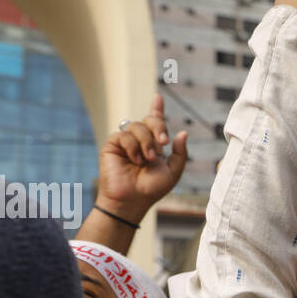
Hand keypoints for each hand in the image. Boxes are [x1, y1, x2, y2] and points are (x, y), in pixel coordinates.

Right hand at [96, 94, 188, 221]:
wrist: (132, 200)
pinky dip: (133, 146)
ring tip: (147, 159)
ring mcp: (126, 142)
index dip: (156, 109)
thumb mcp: (173, 172)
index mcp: (154, 145)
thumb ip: (180, 153)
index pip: (155, 123)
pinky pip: (124, 135)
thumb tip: (183, 133)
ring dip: (146, 142)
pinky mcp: (113, 145)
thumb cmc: (152, 189)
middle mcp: (140, 141)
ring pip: (137, 126)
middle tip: (163, 142)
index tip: (158, 97)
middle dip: (158, 126)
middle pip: (149, 120)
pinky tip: (135, 159)